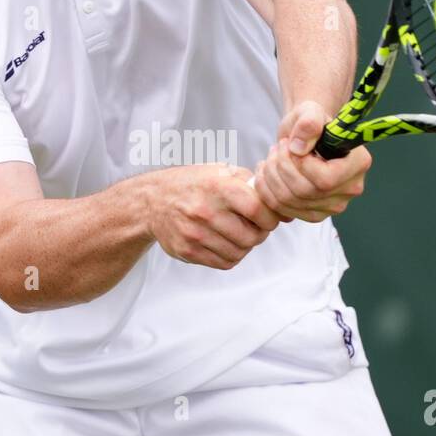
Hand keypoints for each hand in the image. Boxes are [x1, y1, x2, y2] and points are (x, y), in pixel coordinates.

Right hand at [145, 163, 282, 269]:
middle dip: (259, 234)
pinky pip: (224, 263)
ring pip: (239, 253)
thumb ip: (251, 185)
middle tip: (254, 228)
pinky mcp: (187, 251)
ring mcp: (194, 233)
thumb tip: (283, 208)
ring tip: (238, 234)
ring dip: (245, 246)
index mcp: (217, 187)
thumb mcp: (220, 172)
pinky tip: (225, 243)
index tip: (269, 218)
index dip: (270, 217)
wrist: (153, 201)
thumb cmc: (194, 185)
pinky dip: (231, 256)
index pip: (257, 209)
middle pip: (251, 236)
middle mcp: (205, 210)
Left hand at [253, 101, 371, 221]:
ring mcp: (333, 206)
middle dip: (281, 167)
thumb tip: (298, 147)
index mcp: (358, 163)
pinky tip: (266, 172)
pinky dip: (267, 191)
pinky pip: (283, 210)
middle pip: (305, 192)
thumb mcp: (310, 111)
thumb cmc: (310, 124)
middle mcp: (350, 189)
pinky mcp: (314, 214)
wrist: (304, 139)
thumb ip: (308, 122)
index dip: (300, 164)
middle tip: (276, 148)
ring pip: (290, 202)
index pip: (326, 179)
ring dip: (271, 177)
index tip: (291, 145)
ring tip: (270, 157)